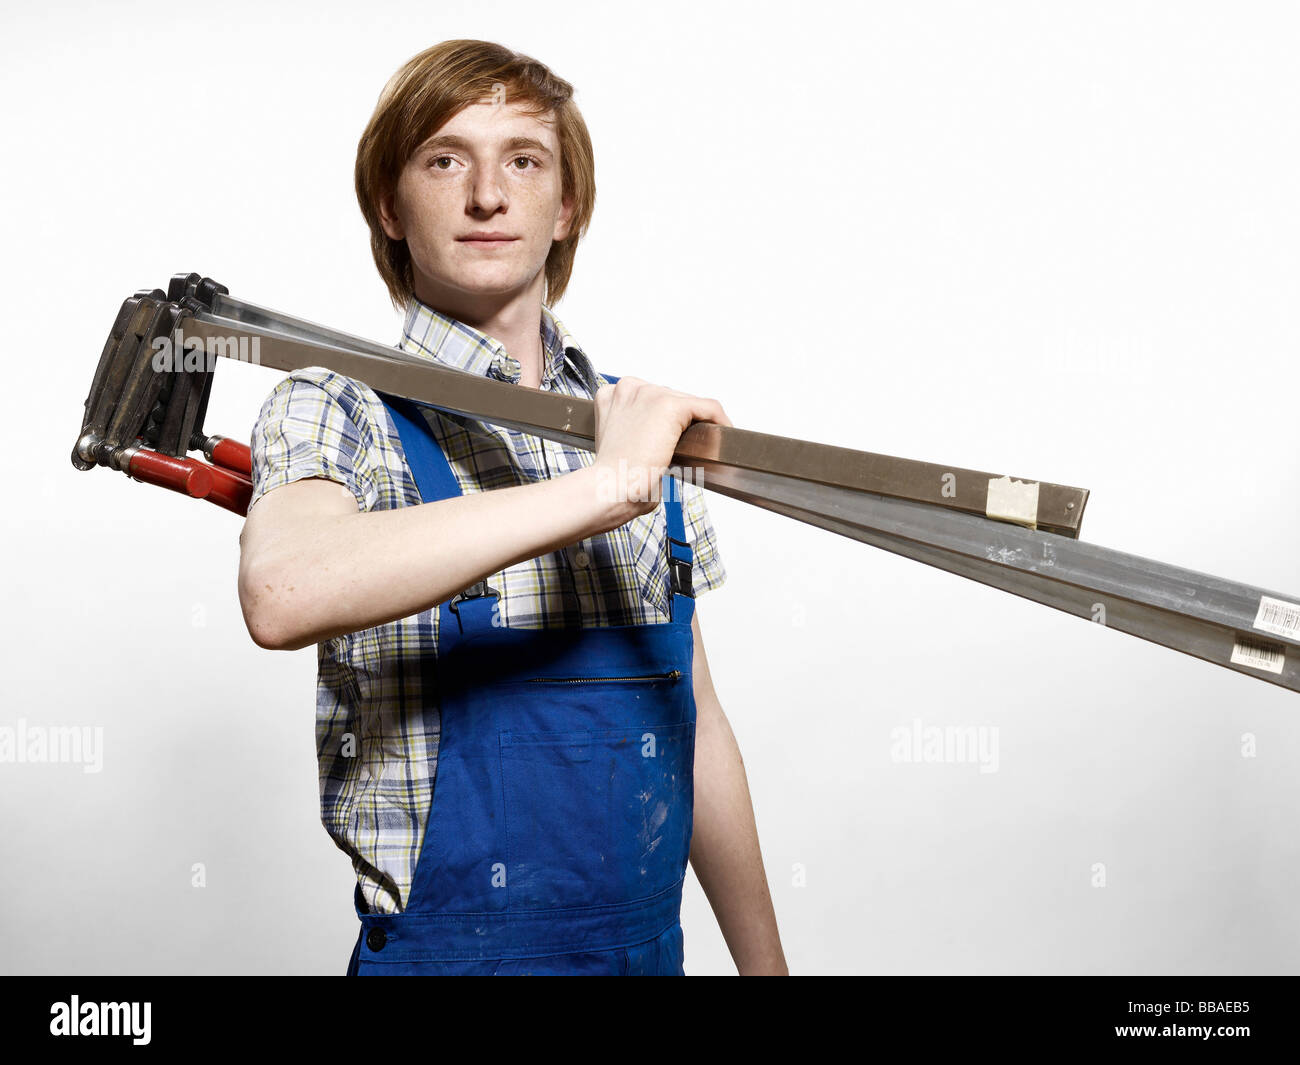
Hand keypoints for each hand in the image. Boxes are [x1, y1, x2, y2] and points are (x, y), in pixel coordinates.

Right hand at [590, 376, 731, 524]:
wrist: (608, 489)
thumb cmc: (611, 478)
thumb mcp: (619, 445)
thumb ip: (636, 431)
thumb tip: (660, 441)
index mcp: (612, 395)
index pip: (650, 399)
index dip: (663, 420)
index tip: (671, 438)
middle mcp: (628, 388)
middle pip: (671, 398)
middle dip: (681, 423)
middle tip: (691, 448)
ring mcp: (650, 394)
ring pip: (689, 402)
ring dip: (698, 424)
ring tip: (704, 447)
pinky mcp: (670, 405)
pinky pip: (708, 407)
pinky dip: (720, 421)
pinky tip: (723, 435)